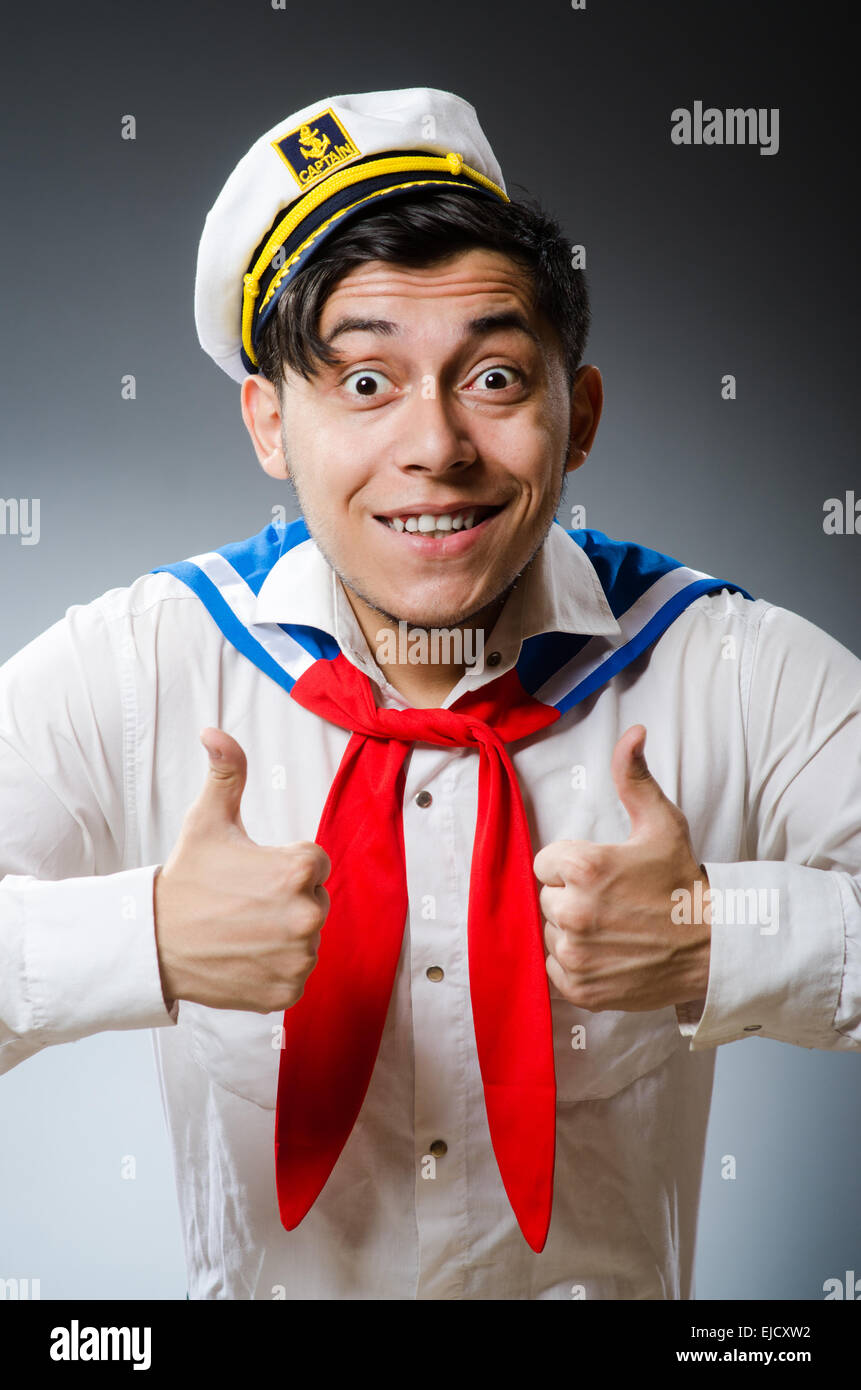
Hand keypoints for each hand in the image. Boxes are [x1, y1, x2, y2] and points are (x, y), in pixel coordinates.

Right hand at [153, 727, 329, 1013]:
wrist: (154, 941)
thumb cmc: (186, 879)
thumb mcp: (207, 819)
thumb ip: (227, 771)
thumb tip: (216, 732)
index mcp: (299, 869)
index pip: (314, 864)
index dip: (284, 866)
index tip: (253, 874)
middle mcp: (308, 915)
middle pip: (313, 901)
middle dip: (286, 900)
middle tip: (243, 904)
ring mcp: (298, 957)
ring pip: (305, 939)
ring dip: (282, 935)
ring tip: (242, 930)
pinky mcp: (286, 990)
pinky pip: (295, 974)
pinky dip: (274, 968)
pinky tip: (244, 956)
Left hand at [533, 725, 709, 1011]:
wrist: (714, 945)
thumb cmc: (683, 881)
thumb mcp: (661, 822)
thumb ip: (634, 777)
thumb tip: (632, 732)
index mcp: (585, 867)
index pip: (545, 863)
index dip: (571, 866)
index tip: (602, 874)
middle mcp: (574, 912)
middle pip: (547, 898)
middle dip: (572, 897)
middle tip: (613, 902)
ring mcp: (577, 955)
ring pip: (550, 934)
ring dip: (573, 932)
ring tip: (614, 928)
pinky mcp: (582, 988)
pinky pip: (556, 970)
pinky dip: (576, 965)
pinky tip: (609, 954)